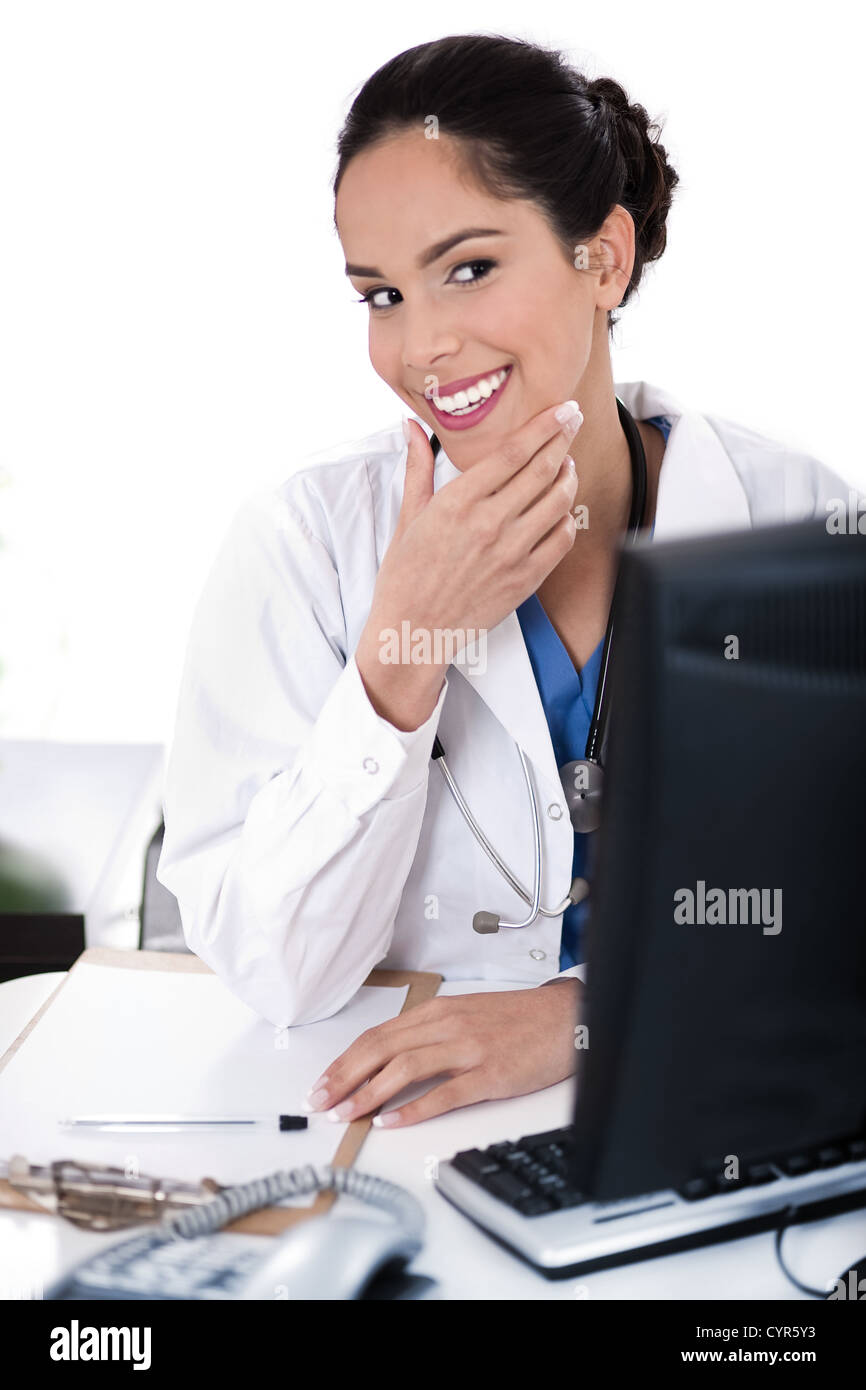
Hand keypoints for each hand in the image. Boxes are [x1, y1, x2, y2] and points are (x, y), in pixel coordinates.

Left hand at [303, 980, 581, 1127]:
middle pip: (382, 1049)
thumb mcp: (468, 1015)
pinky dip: (413, 1109)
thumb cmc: (519, 1019)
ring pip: (405, 1068)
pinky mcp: (490, 1074)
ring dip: (369, 1093)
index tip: (322, 1083)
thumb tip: (390, 1058)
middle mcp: (448, 1025)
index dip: (344, 1061)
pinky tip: (392, 1122)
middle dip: (345, 1078)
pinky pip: (444, 1093)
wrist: (568, 1017)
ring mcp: (469, 1049)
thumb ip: (431, 1033)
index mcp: (438, 1011)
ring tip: (346, 1115)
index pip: (377, 1035)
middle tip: (320, 1103)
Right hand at [355, 400, 583, 729]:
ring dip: (568, 476)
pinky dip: (567, 518)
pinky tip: (561, 508)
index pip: (513, 452)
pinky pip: (562, 539)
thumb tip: (410, 428)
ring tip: (566, 465)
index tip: (562, 409)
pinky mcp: (526, 579)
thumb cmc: (406, 576)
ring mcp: (511, 553)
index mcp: (457, 503)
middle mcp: (488, 524)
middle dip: (564, 439)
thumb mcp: (407, 517)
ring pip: (558, 501)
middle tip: (574, 421)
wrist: (414, 631)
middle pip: (542, 469)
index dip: (544, 426)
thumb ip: (417, 467)